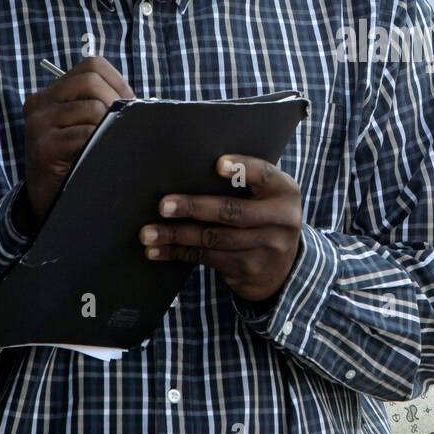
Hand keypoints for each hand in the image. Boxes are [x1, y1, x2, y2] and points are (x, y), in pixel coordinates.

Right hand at [18, 56, 134, 232]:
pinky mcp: (44, 147)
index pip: (91, 66)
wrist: (50, 200)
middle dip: (116, 100)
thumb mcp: (85, 125)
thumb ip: (104, 104)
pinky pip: (87, 134)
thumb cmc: (77, 159)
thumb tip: (142, 101)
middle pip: (90, 80)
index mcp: (50, 94)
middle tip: (123, 125)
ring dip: (109, 126)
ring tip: (107, 142)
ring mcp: (39, 124)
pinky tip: (98, 155)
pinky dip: (101, 143)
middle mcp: (39, 103)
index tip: (130, 104)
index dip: (118, 81)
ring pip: (92, 108)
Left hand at [139, 155, 302, 302]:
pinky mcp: (247, 269)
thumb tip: (190, 170)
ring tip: (148, 232)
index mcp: (285, 192)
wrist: (283, 268)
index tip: (217, 165)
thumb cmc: (263, 217)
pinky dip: (178, 253)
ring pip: (213, 239)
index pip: (265, 175)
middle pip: (232, 212)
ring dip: (176, 235)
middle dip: (194, 207)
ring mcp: (266, 249)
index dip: (243, 169)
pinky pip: (207, 258)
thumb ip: (245, 183)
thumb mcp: (267, 197)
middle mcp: (281, 220)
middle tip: (163, 205)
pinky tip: (157, 250)